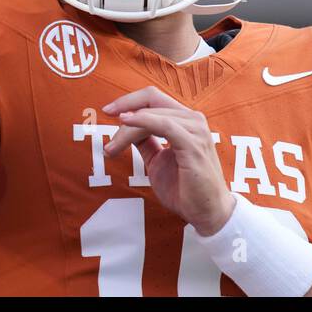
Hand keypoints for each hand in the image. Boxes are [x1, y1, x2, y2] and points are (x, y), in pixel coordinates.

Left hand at [102, 86, 235, 235]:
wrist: (206, 213)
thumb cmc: (186, 188)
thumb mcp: (157, 160)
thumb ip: (146, 142)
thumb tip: (126, 128)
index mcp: (185, 121)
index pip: (154, 98)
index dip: (130, 100)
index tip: (109, 110)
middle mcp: (193, 120)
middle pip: (152, 98)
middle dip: (125, 105)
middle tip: (105, 114)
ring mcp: (195, 131)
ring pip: (152, 115)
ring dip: (126, 129)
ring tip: (111, 148)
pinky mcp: (193, 145)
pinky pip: (164, 125)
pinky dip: (143, 120)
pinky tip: (126, 123)